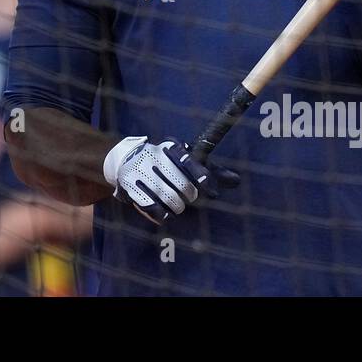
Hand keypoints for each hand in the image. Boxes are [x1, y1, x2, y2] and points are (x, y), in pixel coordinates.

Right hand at [103, 135, 239, 224]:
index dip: (204, 178)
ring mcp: (141, 170)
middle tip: (188, 197)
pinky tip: (164, 214)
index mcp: (172, 147)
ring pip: (168, 198)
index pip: (191, 162)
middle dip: (189, 195)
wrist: (124, 159)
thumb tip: (237, 181)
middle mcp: (155, 155)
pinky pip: (151, 205)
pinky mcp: (129, 184)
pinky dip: (160, 213)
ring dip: (176, 206)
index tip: (213, 192)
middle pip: (182, 185)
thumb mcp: (186, 161)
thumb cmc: (165, 163)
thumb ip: (211, 171)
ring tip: (176, 205)